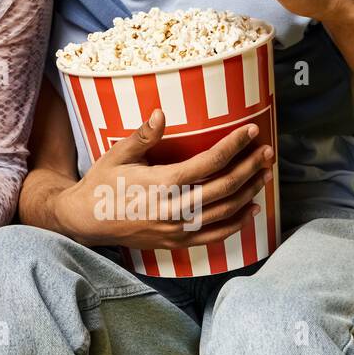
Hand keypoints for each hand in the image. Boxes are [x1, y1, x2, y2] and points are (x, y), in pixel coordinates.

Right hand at [55, 109, 274, 249]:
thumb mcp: (117, 155)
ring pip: (225, 211)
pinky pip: (215, 235)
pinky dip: (237, 223)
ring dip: (249, 191)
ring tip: (264, 174)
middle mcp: (174, 208)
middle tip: (267, 152)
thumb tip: (161, 112)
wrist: (87, 221)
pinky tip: (251, 209)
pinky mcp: (177, 242)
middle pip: (225, 187)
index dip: (233, 146)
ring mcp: (178, 229)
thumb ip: (143, 136)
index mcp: (162, 183)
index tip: (250, 132)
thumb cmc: (102, 183)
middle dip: (250, 167)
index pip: (209, 162)